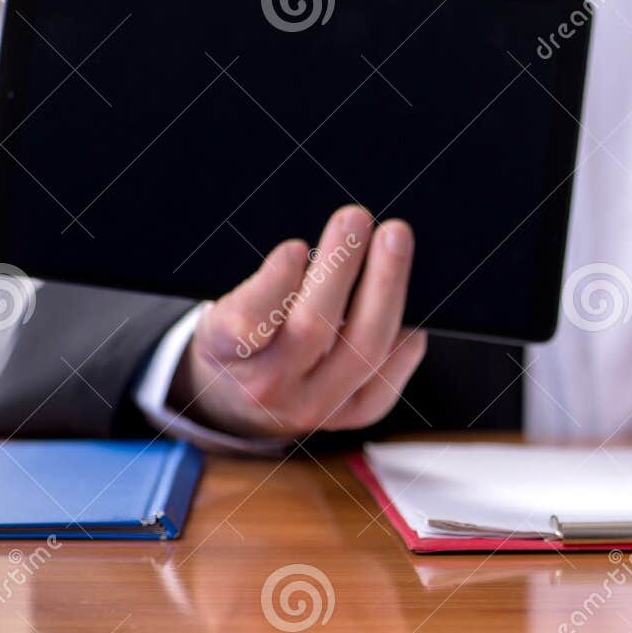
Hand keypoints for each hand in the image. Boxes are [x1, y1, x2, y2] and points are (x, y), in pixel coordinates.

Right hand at [167, 205, 427, 437]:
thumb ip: (262, 285)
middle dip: (341, 267)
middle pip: (314, 329)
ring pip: (364, 347)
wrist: (241, 405)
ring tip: (393, 238)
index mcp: (224, 354)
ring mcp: (317, 407)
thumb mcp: (223, 308)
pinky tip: (408, 296)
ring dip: (386, 286)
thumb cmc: (239, 340)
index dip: (274, 285)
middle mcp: (270, 388)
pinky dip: (405, 329)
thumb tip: (330, 238)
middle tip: (357, 218)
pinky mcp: (356, 414)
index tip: (294, 247)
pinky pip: (392, 369)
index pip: (246, 325)